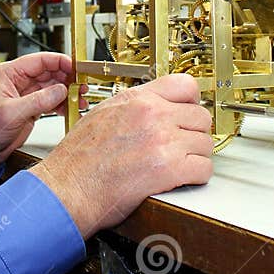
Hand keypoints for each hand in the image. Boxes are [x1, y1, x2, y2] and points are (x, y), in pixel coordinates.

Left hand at [0, 52, 88, 164]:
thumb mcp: (11, 113)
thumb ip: (38, 101)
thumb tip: (60, 90)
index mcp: (9, 74)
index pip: (39, 60)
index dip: (59, 62)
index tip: (75, 67)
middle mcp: (18, 82)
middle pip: (49, 72)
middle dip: (68, 78)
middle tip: (83, 85)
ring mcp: (26, 95)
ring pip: (52, 87)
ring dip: (68, 92)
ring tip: (82, 98)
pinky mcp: (31, 109)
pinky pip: (51, 101)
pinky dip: (63, 104)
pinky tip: (72, 108)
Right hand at [29, 73, 212, 237]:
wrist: (68, 188)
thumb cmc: (78, 159)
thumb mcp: (102, 114)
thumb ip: (133, 106)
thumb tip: (155, 107)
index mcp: (137, 98)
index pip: (185, 85)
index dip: (192, 101)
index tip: (189, 113)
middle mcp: (153, 114)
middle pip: (201, 116)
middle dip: (194, 133)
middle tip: (182, 145)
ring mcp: (163, 140)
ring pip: (205, 144)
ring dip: (196, 156)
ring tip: (178, 164)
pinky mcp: (169, 169)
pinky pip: (204, 168)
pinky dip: (196, 176)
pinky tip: (180, 178)